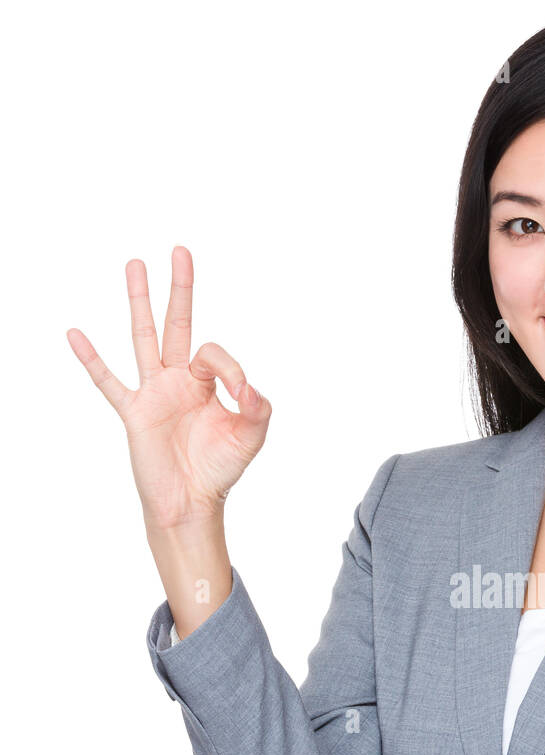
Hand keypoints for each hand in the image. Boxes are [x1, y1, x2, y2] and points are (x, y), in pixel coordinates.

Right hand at [66, 245, 271, 532]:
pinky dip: (91, 359)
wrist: (191, 503)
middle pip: (177, 323)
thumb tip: (250, 386)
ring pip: (144, 337)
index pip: (213, 353)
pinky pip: (108, 381)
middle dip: (180, 289)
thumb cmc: (220, 470)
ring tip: (135, 264)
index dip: (228, 367)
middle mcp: (179, 380)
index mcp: (208, 383)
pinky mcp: (134, 412)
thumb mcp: (250, 436)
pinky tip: (75, 333)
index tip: (240, 394)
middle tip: (180, 251)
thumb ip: (258, 408)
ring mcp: (153, 393)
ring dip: (140, 302)